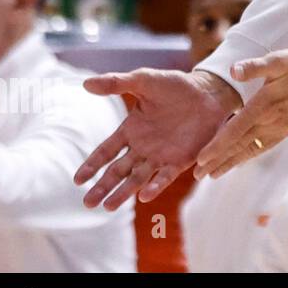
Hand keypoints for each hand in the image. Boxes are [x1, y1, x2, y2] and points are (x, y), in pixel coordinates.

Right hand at [75, 69, 241, 209]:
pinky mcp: (181, 160)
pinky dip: (155, 185)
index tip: (77, 180)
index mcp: (131, 130)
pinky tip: (144, 196)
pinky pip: (165, 176)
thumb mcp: (143, 80)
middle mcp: (143, 147)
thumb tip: (86, 83)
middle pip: (118, 171)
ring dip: (124, 192)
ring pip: (137, 178)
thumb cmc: (175, 85)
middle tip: (88, 203)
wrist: (209, 91)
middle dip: (103, 186)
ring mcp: (161, 155)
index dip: (91, 165)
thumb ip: (116, 83)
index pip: (106, 152)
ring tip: (108, 207)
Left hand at [194, 47, 287, 179]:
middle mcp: (271, 121)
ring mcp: (281, 127)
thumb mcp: (282, 59)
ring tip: (215, 175)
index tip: (200, 160)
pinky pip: (265, 146)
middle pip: (239, 146)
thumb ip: (256, 66)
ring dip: (232, 162)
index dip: (217, 146)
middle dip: (218, 161)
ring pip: (252, 149)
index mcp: (265, 105)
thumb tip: (234, 70)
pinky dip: (250, 155)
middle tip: (198, 175)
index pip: (235, 130)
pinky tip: (243, 159)